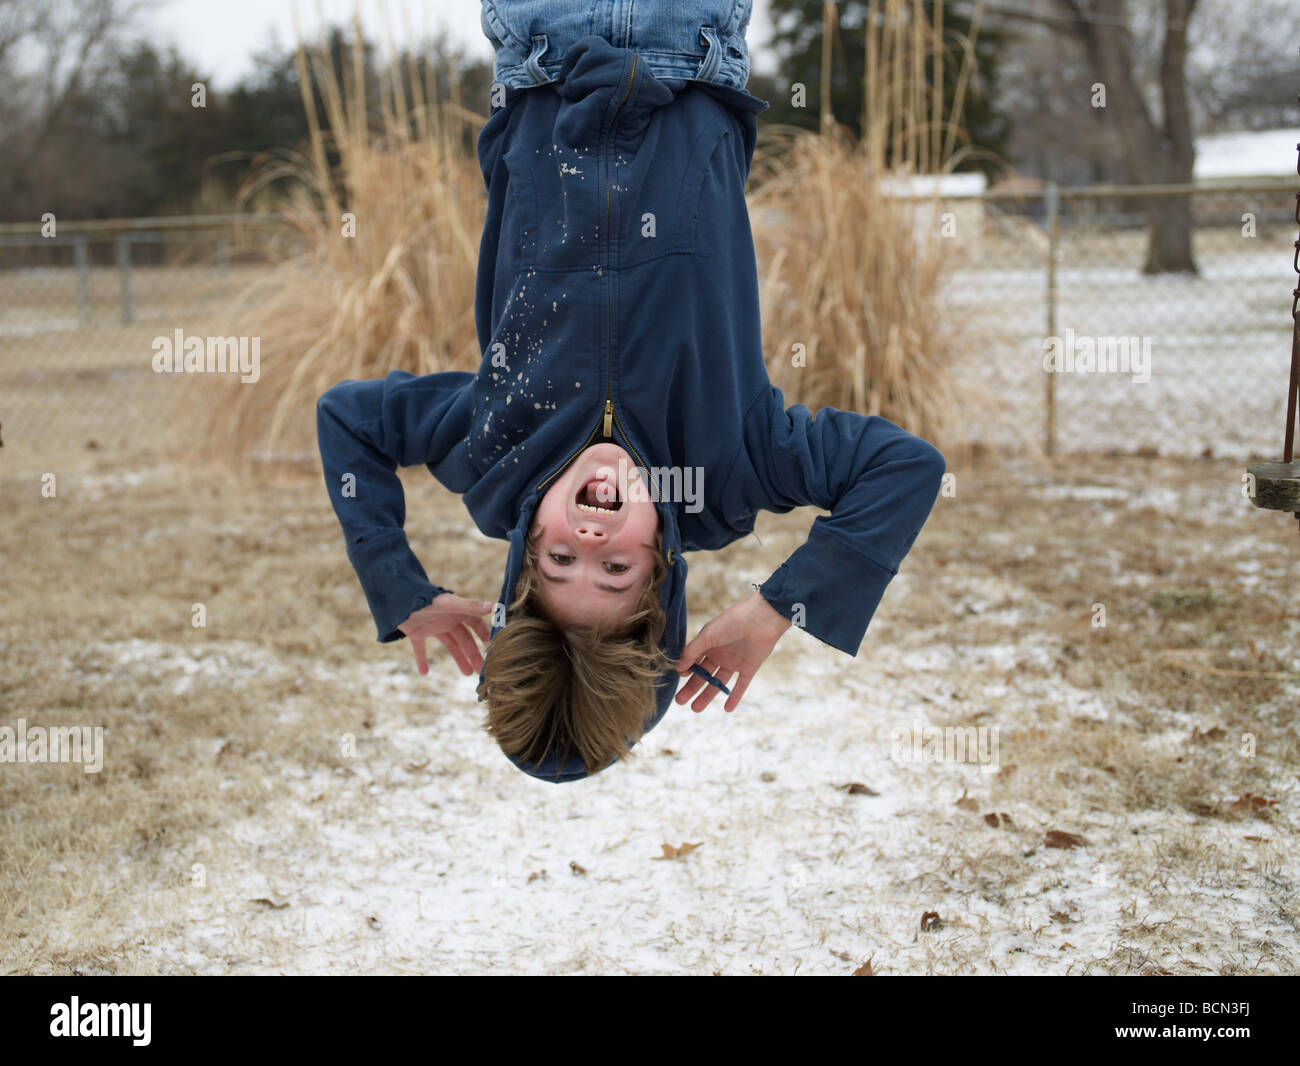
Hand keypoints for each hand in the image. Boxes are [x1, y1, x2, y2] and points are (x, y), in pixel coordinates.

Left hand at [397, 593, 493, 676]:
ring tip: (468, 673)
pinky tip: (424, 672)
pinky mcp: (416, 633)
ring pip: (449, 645)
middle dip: (473, 653)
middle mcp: (447, 620)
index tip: (491, 646)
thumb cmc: (427, 598)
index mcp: (456, 612)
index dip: (483, 633)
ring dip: (458, 659)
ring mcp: (432, 627)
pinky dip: (421, 660)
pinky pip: (420, 649)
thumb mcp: (450, 604)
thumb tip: (494, 607)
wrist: (398, 597)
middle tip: (481, 670)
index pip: (475, 623)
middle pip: (464, 639)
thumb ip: (471, 607)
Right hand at [673, 591, 791, 712]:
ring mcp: (734, 662)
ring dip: (707, 695)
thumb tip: (678, 668)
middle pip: (703, 675)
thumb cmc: (732, 622)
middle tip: (680, 702)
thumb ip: (692, 652)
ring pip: (718, 683)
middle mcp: (720, 654)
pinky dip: (734, 697)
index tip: (679, 678)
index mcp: (709, 644)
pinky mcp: (749, 668)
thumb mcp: (707, 636)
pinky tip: (727, 709)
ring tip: (695, 709)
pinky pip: (740, 685)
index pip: (694, 661)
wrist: (761, 619)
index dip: (686, 671)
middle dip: (691, 688)